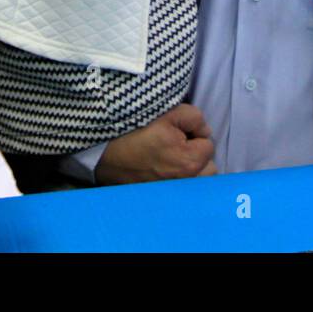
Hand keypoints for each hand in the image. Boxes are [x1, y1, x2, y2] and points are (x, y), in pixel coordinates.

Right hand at [95, 103, 214, 184]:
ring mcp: (173, 192)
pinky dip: (179, 181)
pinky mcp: (161, 197)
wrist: (103, 153)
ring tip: (173, 158)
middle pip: (208, 167)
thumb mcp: (167, 113)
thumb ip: (194, 118)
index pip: (208, 143)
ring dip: (192, 169)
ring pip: (197, 181)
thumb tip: (203, 131)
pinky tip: (164, 170)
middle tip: (177, 145)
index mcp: (189, 161)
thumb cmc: (135, 131)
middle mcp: (185, 182)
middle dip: (198, 154)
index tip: (175, 130)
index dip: (193, 132)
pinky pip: (182, 190)